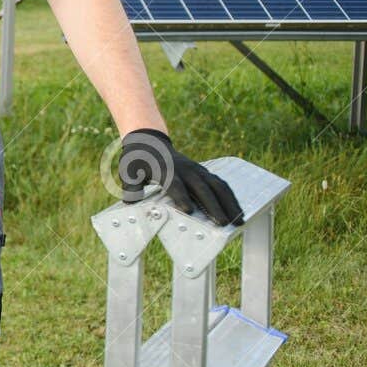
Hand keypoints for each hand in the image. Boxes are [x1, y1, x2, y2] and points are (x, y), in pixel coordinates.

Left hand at [117, 129, 243, 225]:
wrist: (149, 143)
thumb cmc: (138, 161)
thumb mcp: (128, 171)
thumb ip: (131, 186)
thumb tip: (131, 201)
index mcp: (165, 169)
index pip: (174, 183)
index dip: (181, 196)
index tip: (189, 211)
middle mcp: (185, 169)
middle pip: (202, 187)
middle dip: (213, 206)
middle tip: (222, 224)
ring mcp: (197, 170)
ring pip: (217, 185)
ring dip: (229, 203)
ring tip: (238, 221)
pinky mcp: (204, 173)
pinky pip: (221, 184)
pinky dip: (231, 197)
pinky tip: (238, 211)